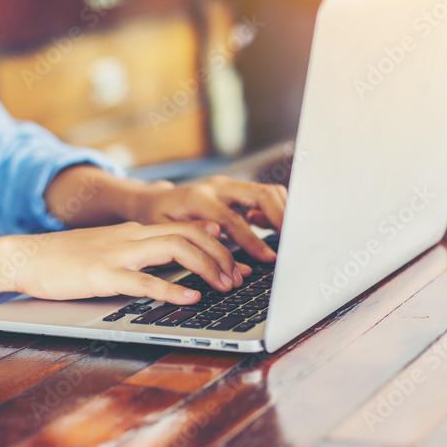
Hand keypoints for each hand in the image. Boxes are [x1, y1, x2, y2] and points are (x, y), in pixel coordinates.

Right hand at [5, 222, 251, 304]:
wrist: (24, 256)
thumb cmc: (64, 260)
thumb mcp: (108, 250)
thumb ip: (138, 253)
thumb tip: (171, 259)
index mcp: (134, 232)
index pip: (187, 226)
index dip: (219, 243)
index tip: (240, 262)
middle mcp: (131, 237)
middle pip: (190, 233)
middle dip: (223, 255)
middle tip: (240, 278)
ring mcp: (117, 254)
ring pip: (176, 248)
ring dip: (207, 267)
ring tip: (225, 286)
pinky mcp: (102, 275)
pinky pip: (143, 281)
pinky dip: (172, 290)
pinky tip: (190, 299)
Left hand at [129, 175, 286, 261]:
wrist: (153, 201)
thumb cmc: (158, 221)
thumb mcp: (169, 234)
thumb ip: (199, 243)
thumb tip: (231, 261)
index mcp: (197, 198)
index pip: (233, 219)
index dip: (253, 241)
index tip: (269, 259)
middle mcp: (216, 186)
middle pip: (259, 194)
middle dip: (280, 218)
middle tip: (293, 243)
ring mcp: (228, 185)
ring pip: (267, 191)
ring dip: (282, 212)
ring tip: (288, 237)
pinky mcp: (236, 189)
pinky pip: (265, 195)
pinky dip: (275, 210)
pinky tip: (269, 229)